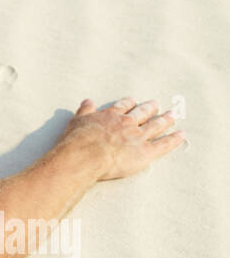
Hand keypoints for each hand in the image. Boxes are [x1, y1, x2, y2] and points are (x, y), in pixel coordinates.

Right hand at [61, 98, 186, 181]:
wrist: (85, 156)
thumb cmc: (77, 141)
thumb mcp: (76, 122)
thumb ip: (84, 111)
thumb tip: (87, 101)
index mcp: (111, 117)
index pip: (123, 107)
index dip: (129, 104)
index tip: (134, 101)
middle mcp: (127, 124)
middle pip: (143, 113)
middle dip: (150, 108)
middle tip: (156, 105)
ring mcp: (138, 137)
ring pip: (156, 126)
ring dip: (165, 120)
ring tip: (172, 115)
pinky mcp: (145, 152)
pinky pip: (163, 144)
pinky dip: (174, 139)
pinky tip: (181, 135)